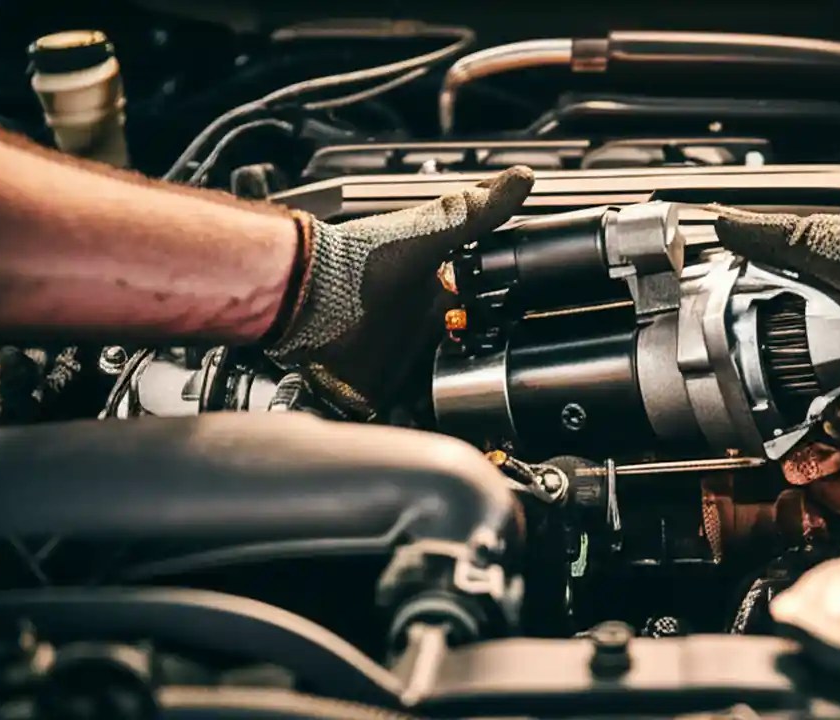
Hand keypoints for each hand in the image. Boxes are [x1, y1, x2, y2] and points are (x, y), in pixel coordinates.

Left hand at [266, 166, 533, 417]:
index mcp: (438, 289)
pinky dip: (424, 416)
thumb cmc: (361, 260)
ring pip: (442, 382)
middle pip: (465, 349)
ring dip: (460, 394)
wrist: (309, 295)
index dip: (505, 315)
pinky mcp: (378, 388)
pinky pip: (409, 409)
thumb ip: (478, 209)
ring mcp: (399, 357)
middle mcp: (419, 323)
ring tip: (488, 408)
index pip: (483, 306)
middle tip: (513, 377)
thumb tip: (524, 178)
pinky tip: (440, 421)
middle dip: (487, 362)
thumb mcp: (433, 231)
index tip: (531, 323)